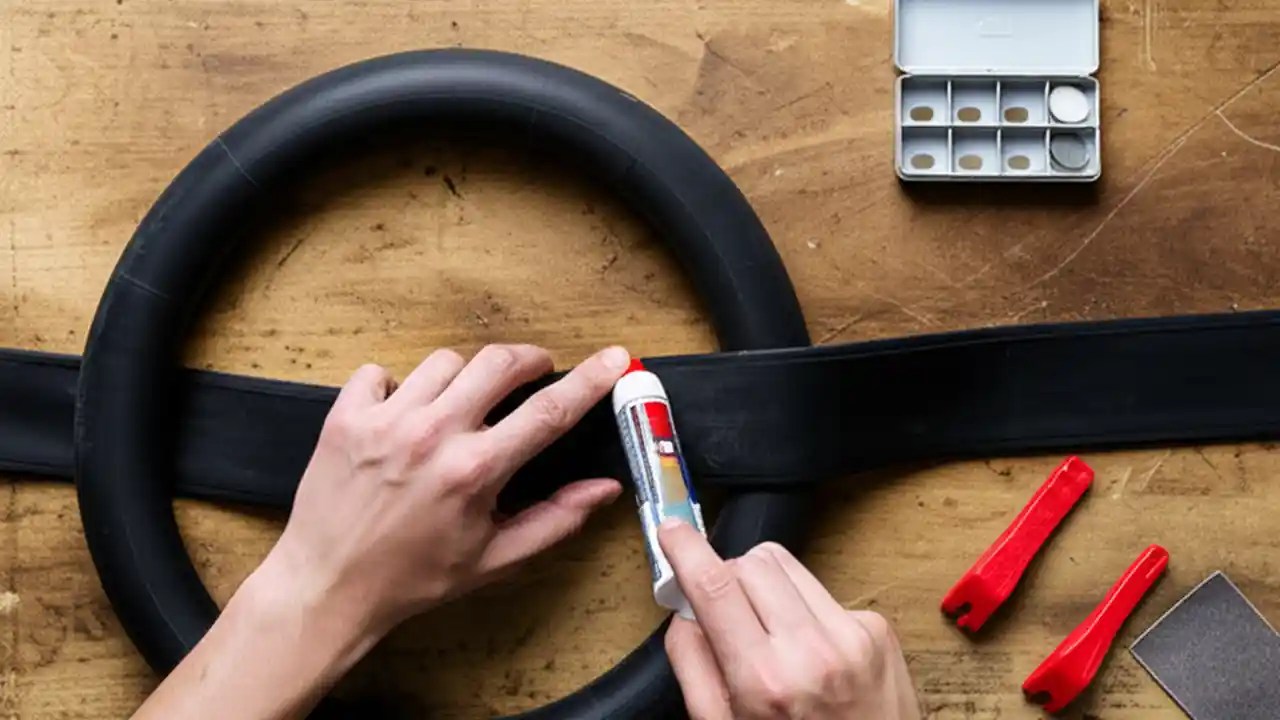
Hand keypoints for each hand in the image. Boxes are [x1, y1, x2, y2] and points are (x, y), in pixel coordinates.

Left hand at [261, 343, 630, 638]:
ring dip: (464, 376)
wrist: (328, 586)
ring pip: (445, 362)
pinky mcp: (346, 416)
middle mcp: (433, 436)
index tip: (614, 358)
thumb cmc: (413, 578)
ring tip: (461, 405)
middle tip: (535, 370)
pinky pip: (382, 372)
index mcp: (476, 471)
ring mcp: (386, 420)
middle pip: (499, 362)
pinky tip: (402, 414)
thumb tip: (605, 488)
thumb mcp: (495, 559)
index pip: (549, 411)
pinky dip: (398, 385)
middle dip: (529, 358)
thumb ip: (555, 519)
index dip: (590, 379)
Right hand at [659, 521, 921, 719]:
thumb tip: (682, 613)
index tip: (672, 530)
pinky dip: (806, 610)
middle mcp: (812, 651)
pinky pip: (824, 592)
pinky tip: (811, 650)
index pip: (714, 586)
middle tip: (726, 610)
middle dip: (730, 575)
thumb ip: (693, 667)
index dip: (686, 549)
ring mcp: (851, 636)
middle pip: (753, 561)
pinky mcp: (877, 631)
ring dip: (769, 587)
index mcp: (764, 681)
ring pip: (789, 565)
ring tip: (771, 633)